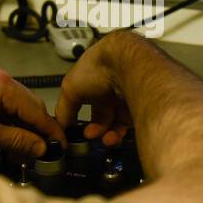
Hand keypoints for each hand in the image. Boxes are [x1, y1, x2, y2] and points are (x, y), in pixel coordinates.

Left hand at [0, 66, 64, 156]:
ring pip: (17, 105)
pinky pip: (4, 103)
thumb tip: (41, 147)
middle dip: (37, 128)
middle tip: (44, 150)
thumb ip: (18, 140)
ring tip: (27, 147)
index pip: (37, 109)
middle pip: (30, 104)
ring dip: (23, 125)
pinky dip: (10, 119)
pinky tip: (11, 135)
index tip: (61, 144)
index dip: (51, 130)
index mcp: (3, 84)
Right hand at [55, 30, 142, 146]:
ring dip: (108, 135)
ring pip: (117, 124)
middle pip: (103, 117)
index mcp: (94, 82)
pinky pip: (130, 126)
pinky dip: (121, 134)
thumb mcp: (70, 89)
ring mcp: (128, 98)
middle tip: (91, 136)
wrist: (127, 64)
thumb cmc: (98, 68)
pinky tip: (114, 136)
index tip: (78, 131)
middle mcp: (112, 89)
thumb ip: (63, 109)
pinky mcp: (142, 107)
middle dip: (96, 130)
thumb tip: (60, 126)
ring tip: (105, 139)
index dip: (82, 119)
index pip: (87, 106)